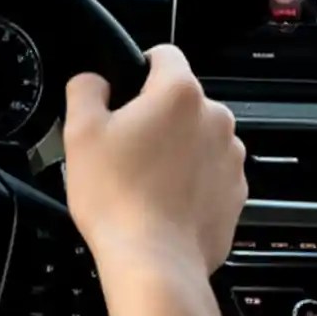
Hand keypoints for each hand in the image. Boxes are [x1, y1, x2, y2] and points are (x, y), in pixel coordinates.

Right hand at [63, 45, 245, 279]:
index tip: (125, 94)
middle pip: (180, 100)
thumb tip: (93, 80)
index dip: (139, 68)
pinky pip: (209, 172)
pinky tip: (163, 199)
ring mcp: (231, 157)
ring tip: (143, 179)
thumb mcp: (80, 132)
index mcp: (179, 93)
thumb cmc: (118, 199)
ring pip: (197, 136)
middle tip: (124, 147)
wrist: (154, 261)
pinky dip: (190, 180)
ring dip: (175, 148)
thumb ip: (85, 88)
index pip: (164, 54)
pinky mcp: (236, 191)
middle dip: (155, 116)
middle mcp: (215, 119)